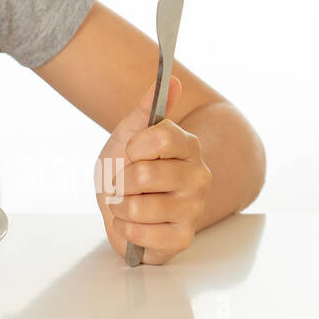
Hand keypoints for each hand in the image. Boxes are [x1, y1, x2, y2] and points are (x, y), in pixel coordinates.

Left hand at [94, 74, 210, 264]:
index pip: (162, 137)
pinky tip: (133, 223)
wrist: (120, 204)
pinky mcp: (183, 238)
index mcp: (188, 146)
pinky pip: (140, 234)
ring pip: (137, 206)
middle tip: (126, 182)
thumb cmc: (126, 167)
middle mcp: (198, 177)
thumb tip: (172, 80)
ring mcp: (193, 209)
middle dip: (120, 179)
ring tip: (128, 202)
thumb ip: (147, 107)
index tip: (131, 151)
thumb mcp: (128, 133)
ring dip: (119, 205)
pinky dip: (125, 229)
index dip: (134, 146)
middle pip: (145, 174)